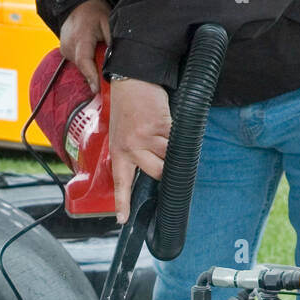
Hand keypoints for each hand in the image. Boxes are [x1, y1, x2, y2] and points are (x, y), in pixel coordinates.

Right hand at [58, 0, 110, 90]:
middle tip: (107, 79)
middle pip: (83, 67)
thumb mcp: (108, 23)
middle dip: (95, 73)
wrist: (78, 3)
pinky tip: (92, 54)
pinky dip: (85, 62)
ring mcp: (64, 48)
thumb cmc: (94, 12)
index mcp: (81, 37)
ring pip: (80, 66)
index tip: (98, 89)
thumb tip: (116, 62)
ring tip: (100, 58)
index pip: (84, 61)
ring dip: (91, 66)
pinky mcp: (64, 51)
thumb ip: (112, 42)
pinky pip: (76, 62)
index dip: (91, 76)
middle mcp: (69, 44)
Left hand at [109, 77, 170, 222]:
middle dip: (168, 168)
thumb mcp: (123, 133)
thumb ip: (134, 152)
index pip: (121, 182)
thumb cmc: (128, 107)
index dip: (123, 203)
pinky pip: (177, 138)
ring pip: (171, 156)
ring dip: (176, 149)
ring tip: (168, 135)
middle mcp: (130, 148)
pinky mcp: (160, 126)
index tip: (122, 220)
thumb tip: (157, 167)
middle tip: (171, 160)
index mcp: (119, 152)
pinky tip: (171, 124)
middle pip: (158, 173)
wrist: (132, 79)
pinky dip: (180, 134)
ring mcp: (145, 138)